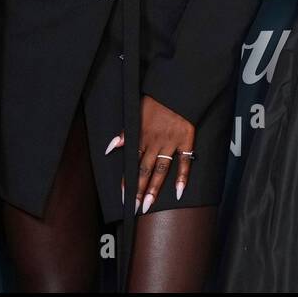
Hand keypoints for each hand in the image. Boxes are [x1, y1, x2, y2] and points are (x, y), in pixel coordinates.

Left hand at [106, 95, 195, 213]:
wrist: (177, 89)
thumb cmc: (156, 100)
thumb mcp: (136, 112)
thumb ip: (125, 133)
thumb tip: (111, 148)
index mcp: (142, 136)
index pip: (132, 163)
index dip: (128, 180)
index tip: (123, 196)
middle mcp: (155, 142)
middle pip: (145, 170)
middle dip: (140, 190)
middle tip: (135, 207)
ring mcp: (171, 143)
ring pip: (161, 169)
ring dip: (155, 188)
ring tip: (150, 204)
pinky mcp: (186, 141)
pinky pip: (185, 161)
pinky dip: (183, 176)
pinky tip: (179, 191)